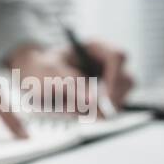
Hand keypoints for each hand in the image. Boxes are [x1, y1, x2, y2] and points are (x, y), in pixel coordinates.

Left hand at [8, 41, 134, 117]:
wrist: (36, 77)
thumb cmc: (41, 67)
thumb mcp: (51, 71)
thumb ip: (70, 83)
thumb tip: (92, 100)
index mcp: (95, 48)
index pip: (118, 57)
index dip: (115, 77)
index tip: (104, 98)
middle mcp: (106, 63)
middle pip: (127, 80)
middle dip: (113, 99)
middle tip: (94, 113)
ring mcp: (109, 81)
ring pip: (121, 99)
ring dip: (101, 110)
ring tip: (72, 109)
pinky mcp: (105, 97)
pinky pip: (109, 110)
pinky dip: (94, 115)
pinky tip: (75, 111)